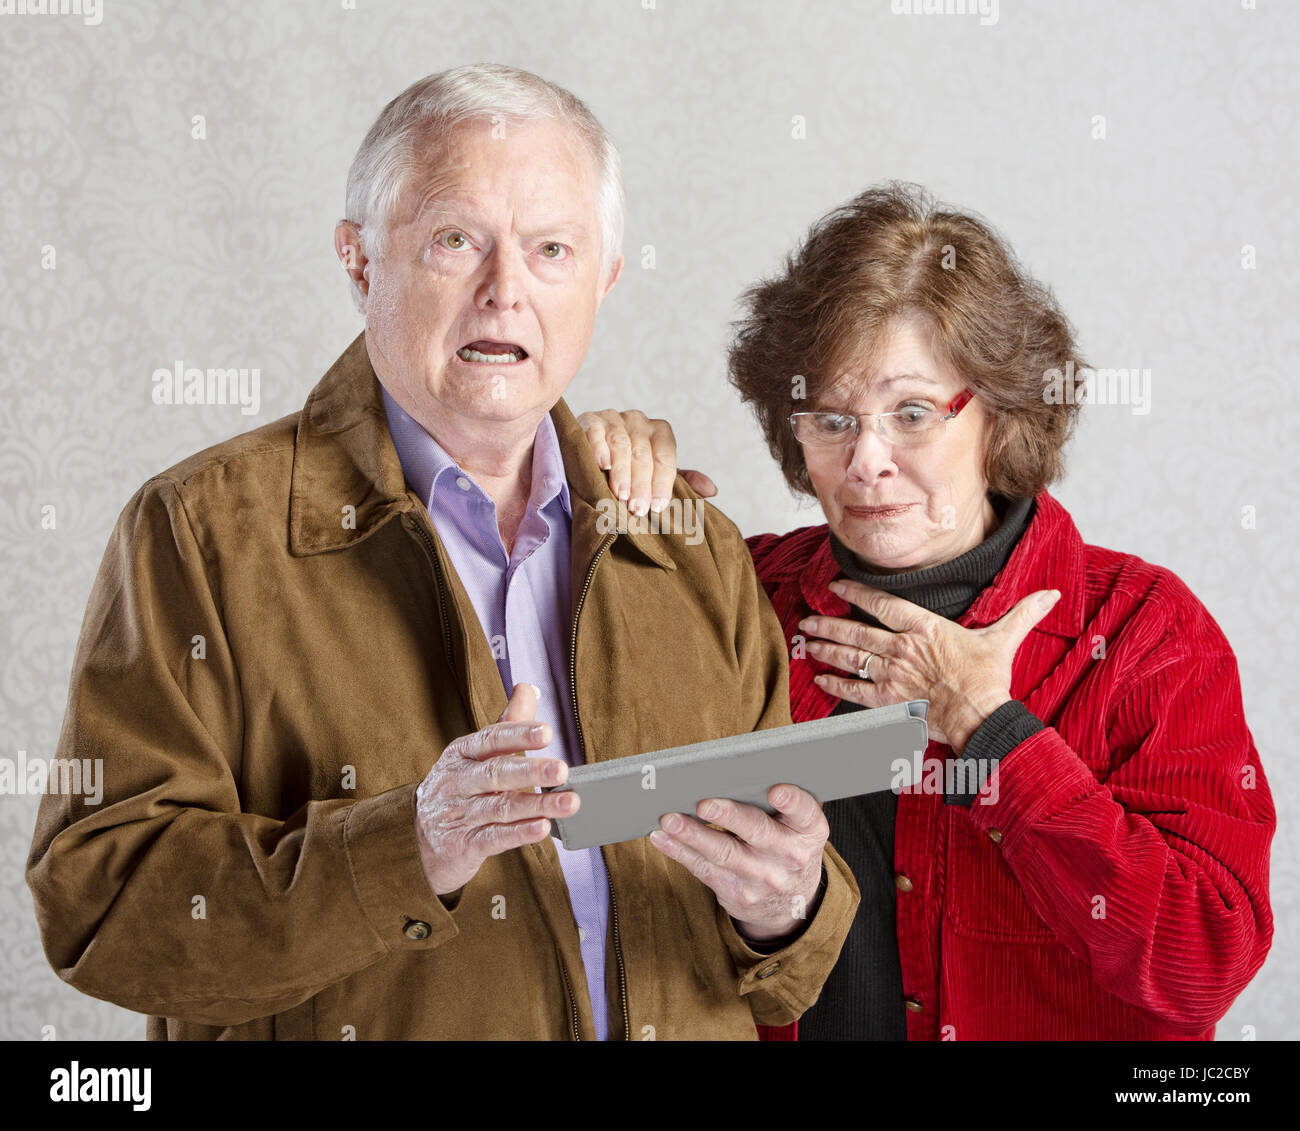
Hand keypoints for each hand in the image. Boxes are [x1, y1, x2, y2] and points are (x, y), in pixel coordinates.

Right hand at [414, 684, 578, 894]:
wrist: (420, 838)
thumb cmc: (460, 786)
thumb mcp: (476, 753)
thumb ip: (506, 723)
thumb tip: (527, 688)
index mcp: (462, 753)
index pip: (491, 739)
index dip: (519, 735)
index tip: (546, 732)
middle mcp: (458, 781)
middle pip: (495, 773)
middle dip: (530, 771)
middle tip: (561, 770)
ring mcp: (458, 814)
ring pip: (501, 808)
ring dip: (537, 805)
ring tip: (568, 802)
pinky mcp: (463, 845)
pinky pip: (495, 837)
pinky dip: (520, 833)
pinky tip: (543, 827)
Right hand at [576, 408, 717, 512]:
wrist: (591, 454)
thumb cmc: (627, 468)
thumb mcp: (655, 474)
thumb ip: (681, 481)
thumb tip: (712, 490)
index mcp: (659, 431)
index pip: (666, 456)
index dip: (662, 483)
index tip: (657, 506)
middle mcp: (638, 421)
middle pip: (643, 453)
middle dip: (642, 484)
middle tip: (638, 508)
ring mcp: (614, 418)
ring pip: (621, 444)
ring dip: (622, 472)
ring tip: (621, 495)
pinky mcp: (590, 419)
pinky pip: (596, 432)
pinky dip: (599, 448)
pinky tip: (602, 465)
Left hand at [648, 784, 826, 942]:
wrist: (791, 902)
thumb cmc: (786, 846)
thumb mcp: (797, 827)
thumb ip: (775, 804)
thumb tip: (725, 771)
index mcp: (808, 831)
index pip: (805, 812)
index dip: (792, 801)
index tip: (776, 790)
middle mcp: (789, 856)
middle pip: (757, 832)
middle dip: (730, 816)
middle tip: (704, 803)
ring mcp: (763, 878)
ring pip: (724, 853)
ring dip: (693, 834)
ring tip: (670, 819)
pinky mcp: (737, 893)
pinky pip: (704, 869)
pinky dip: (679, 852)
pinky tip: (662, 838)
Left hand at [800, 580, 1060, 751]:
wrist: (981, 716)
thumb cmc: (989, 680)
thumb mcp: (1004, 639)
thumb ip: (1023, 614)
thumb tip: (1051, 595)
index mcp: (925, 628)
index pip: (883, 604)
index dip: (857, 593)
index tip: (836, 586)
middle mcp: (902, 648)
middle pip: (856, 632)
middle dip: (829, 624)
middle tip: (808, 618)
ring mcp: (893, 674)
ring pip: (851, 657)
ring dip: (827, 649)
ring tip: (808, 641)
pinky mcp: (889, 700)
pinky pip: (855, 690)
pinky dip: (836, 684)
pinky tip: (821, 678)